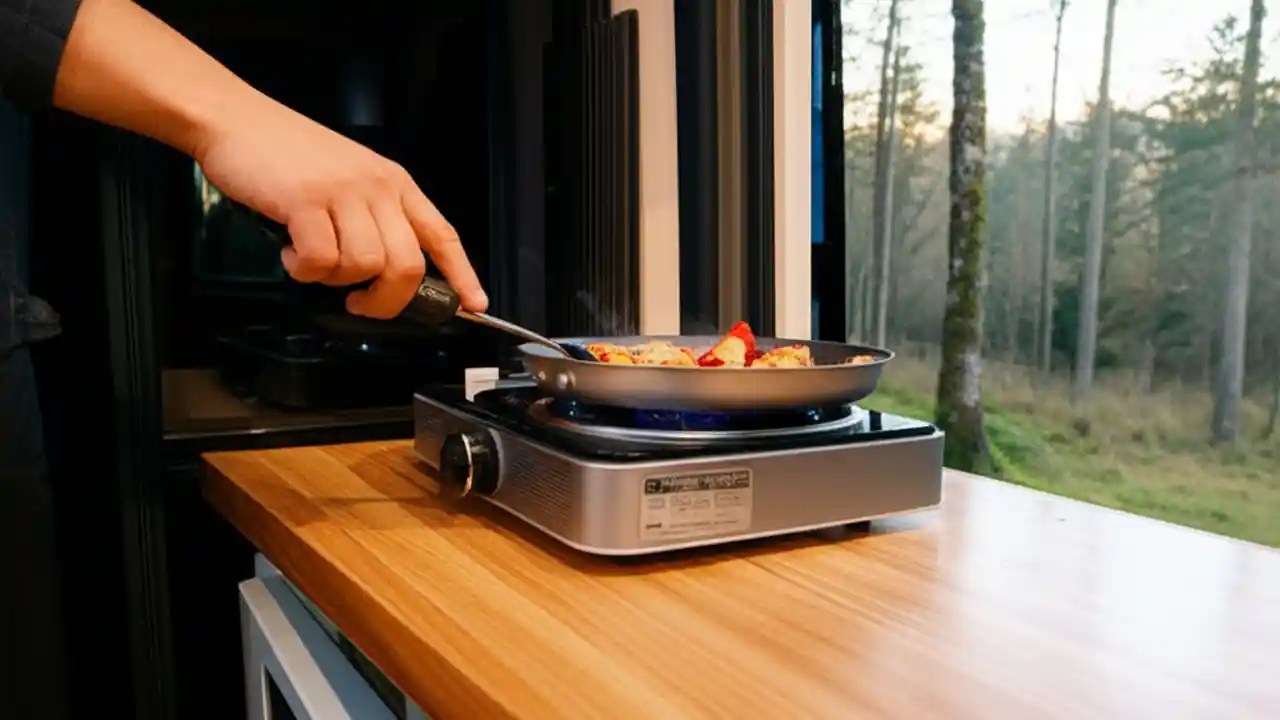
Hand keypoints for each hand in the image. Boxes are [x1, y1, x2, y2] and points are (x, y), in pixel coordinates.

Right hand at [194, 100, 487, 316]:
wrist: (237, 119)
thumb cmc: (287, 153)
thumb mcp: (348, 178)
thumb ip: (372, 217)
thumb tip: (385, 273)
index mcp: (394, 183)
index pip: (442, 234)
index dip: (461, 274)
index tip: (473, 303)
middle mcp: (376, 187)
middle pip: (407, 265)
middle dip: (385, 301)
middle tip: (359, 304)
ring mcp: (343, 192)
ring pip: (364, 266)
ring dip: (334, 279)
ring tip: (310, 259)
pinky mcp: (306, 200)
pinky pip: (320, 261)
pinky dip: (302, 269)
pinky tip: (289, 251)